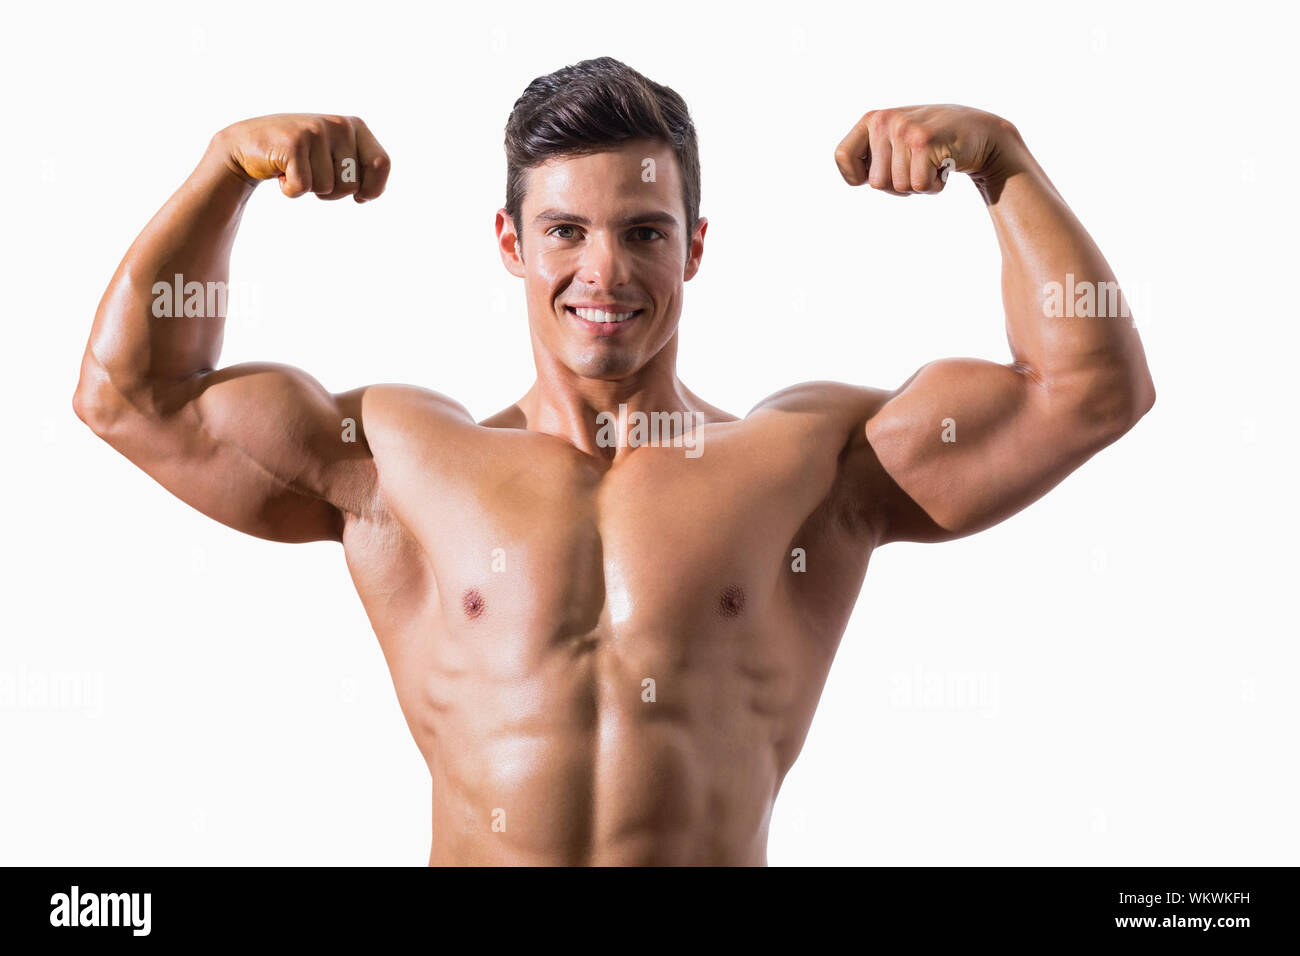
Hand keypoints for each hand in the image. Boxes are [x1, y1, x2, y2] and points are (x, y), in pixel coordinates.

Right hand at [209, 113, 389, 200]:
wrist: (249, 144)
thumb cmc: (299, 156)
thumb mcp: (335, 155)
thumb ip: (359, 167)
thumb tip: (368, 193)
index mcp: (355, 126)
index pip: (381, 164)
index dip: (372, 188)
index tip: (359, 196)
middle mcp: (339, 124)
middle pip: (352, 185)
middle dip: (333, 193)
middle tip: (313, 174)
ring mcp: (315, 131)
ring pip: (328, 189)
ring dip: (310, 189)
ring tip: (296, 168)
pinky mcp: (294, 144)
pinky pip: (303, 188)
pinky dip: (290, 190)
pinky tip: (280, 172)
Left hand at [833, 105, 1021, 195]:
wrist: (982, 132)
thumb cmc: (935, 143)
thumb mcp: (898, 138)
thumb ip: (874, 151)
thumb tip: (855, 177)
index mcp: (872, 119)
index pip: (842, 156)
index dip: (855, 177)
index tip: (875, 175)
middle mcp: (885, 121)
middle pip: (876, 183)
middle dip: (899, 185)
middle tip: (919, 166)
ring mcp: (904, 130)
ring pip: (899, 187)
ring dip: (919, 185)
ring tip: (933, 163)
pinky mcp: (924, 142)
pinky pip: (919, 186)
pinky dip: (934, 186)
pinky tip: (945, 166)